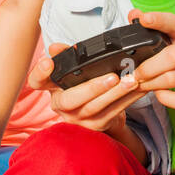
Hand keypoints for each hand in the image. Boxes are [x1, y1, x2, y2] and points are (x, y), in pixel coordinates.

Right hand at [29, 42, 146, 132]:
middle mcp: (61, 106)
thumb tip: (56, 48)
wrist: (98, 114)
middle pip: (71, 99)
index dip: (40, 72)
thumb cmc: (83, 88)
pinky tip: (138, 89)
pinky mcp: (97, 126)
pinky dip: (127, 100)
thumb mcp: (73, 71)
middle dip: (93, 87)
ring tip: (131, 81)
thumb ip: (66, 57)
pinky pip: (113, 112)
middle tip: (113, 76)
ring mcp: (78, 119)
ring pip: (96, 107)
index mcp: (52, 89)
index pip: (37, 81)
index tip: (48, 62)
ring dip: (116, 94)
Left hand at [127, 8, 174, 112]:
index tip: (144, 19)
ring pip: (172, 79)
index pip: (174, 23)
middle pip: (171, 56)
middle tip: (135, 73)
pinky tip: (160, 93)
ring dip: (151, 83)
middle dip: (148, 67)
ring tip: (141, 84)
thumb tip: (133, 14)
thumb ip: (155, 29)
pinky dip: (165, 98)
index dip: (159, 20)